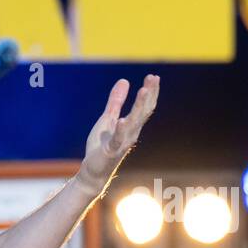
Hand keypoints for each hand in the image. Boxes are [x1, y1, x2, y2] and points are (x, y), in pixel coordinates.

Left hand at [78, 74, 158, 191]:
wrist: (93, 170)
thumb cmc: (101, 145)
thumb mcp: (107, 119)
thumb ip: (116, 102)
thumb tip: (124, 80)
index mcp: (131, 125)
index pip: (145, 106)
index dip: (151, 92)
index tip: (154, 76)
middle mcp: (131, 133)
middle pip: (143, 111)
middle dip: (149, 94)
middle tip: (153, 78)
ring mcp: (122, 142)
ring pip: (133, 122)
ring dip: (139, 106)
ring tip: (144, 90)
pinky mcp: (110, 150)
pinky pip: (116, 139)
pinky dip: (120, 130)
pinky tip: (122, 120)